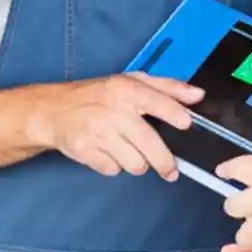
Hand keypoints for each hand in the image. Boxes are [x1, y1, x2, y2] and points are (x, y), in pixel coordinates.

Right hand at [28, 72, 201, 180]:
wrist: (53, 111)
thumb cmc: (98, 95)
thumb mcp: (131, 81)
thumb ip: (167, 87)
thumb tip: (197, 95)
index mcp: (125, 88)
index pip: (155, 100)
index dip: (174, 112)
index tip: (186, 123)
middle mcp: (113, 110)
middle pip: (149, 145)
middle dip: (164, 163)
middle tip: (170, 170)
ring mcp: (98, 132)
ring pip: (135, 163)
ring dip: (136, 163)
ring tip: (128, 151)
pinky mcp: (85, 150)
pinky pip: (113, 170)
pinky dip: (114, 166)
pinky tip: (108, 152)